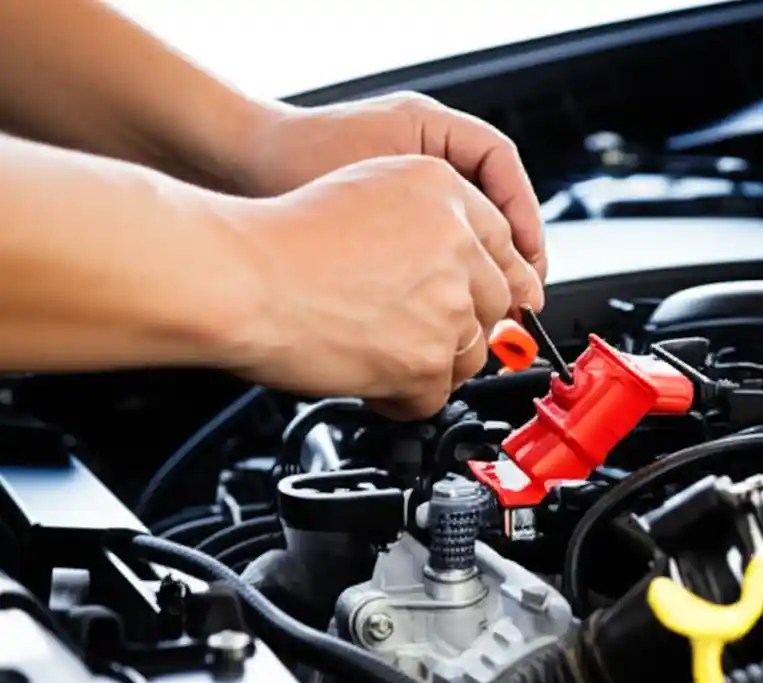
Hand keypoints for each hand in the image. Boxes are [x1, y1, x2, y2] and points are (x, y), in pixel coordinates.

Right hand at [223, 155, 541, 418]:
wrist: (241, 278)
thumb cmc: (281, 237)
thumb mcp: (367, 188)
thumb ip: (426, 221)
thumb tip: (459, 265)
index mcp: (444, 189)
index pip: (503, 243)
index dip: (490, 279)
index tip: (487, 300)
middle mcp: (456, 243)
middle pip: (493, 303)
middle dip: (460, 324)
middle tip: (418, 331)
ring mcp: (447, 304)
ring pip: (471, 353)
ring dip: (432, 362)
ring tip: (382, 353)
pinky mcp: (427, 359)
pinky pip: (437, 394)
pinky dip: (405, 397)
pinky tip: (371, 379)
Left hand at [240, 92, 546, 281]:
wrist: (236, 163)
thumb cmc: (294, 160)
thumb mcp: (382, 183)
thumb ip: (437, 219)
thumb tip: (489, 264)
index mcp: (432, 124)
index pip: (502, 165)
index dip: (523, 218)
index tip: (528, 262)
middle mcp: (424, 148)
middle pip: (492, 203)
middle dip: (509, 253)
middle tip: (518, 296)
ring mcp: (405, 179)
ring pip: (466, 229)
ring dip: (479, 268)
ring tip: (485, 308)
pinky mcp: (387, 210)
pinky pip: (433, 243)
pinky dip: (444, 274)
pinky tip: (442, 304)